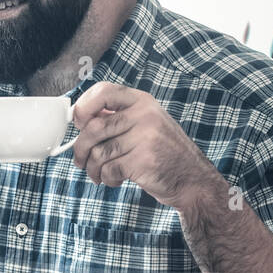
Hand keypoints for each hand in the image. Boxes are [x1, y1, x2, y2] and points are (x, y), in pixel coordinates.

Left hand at [71, 82, 220, 209]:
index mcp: (143, 102)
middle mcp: (144, 115)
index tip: (78, 123)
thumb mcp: (147, 125)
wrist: (194, 181)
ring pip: (98, 153)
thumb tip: (80, 119)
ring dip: (93, 169)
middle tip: (81, 160)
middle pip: (93, 128)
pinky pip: (108, 170)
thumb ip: (119, 118)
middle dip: (80, 149)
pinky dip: (107, 179)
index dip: (83, 107)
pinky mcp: (143, 161)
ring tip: (99, 175)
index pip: (103, 91)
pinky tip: (116, 180)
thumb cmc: (165, 154)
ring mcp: (145, 137)